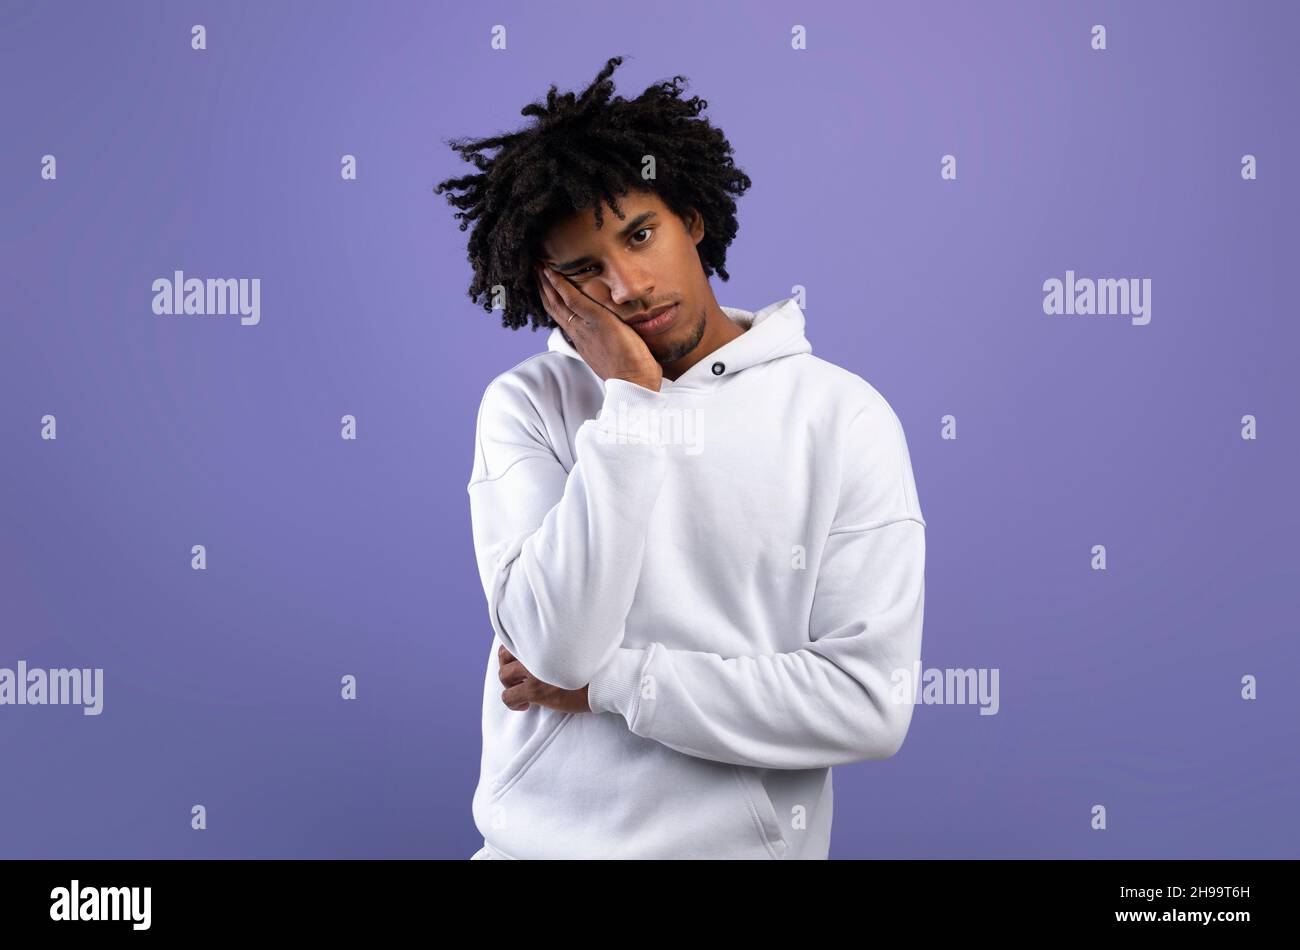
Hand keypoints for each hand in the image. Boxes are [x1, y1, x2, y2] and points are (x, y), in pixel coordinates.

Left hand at [497, 644, 591, 712]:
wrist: (606, 680)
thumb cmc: (597, 664)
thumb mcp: (576, 643)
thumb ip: (557, 642)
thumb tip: (551, 646)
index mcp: (544, 637)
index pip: (515, 637)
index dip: (515, 651)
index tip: (522, 662)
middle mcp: (535, 650)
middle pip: (504, 654)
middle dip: (508, 666)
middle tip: (519, 677)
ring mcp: (533, 670)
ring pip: (504, 676)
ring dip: (510, 685)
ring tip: (523, 691)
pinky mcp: (534, 690)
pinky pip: (508, 697)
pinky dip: (513, 703)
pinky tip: (525, 706)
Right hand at [535, 264, 662, 391]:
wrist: (634, 385)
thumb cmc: (632, 374)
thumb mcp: (616, 355)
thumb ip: (611, 343)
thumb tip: (620, 336)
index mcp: (582, 341)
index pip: (562, 317)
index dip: (551, 300)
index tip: (545, 286)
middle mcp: (578, 334)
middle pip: (554, 307)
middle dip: (543, 287)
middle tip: (534, 269)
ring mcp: (585, 327)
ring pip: (558, 301)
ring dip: (546, 281)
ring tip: (538, 264)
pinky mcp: (597, 320)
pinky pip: (572, 299)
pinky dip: (560, 284)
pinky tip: (552, 271)